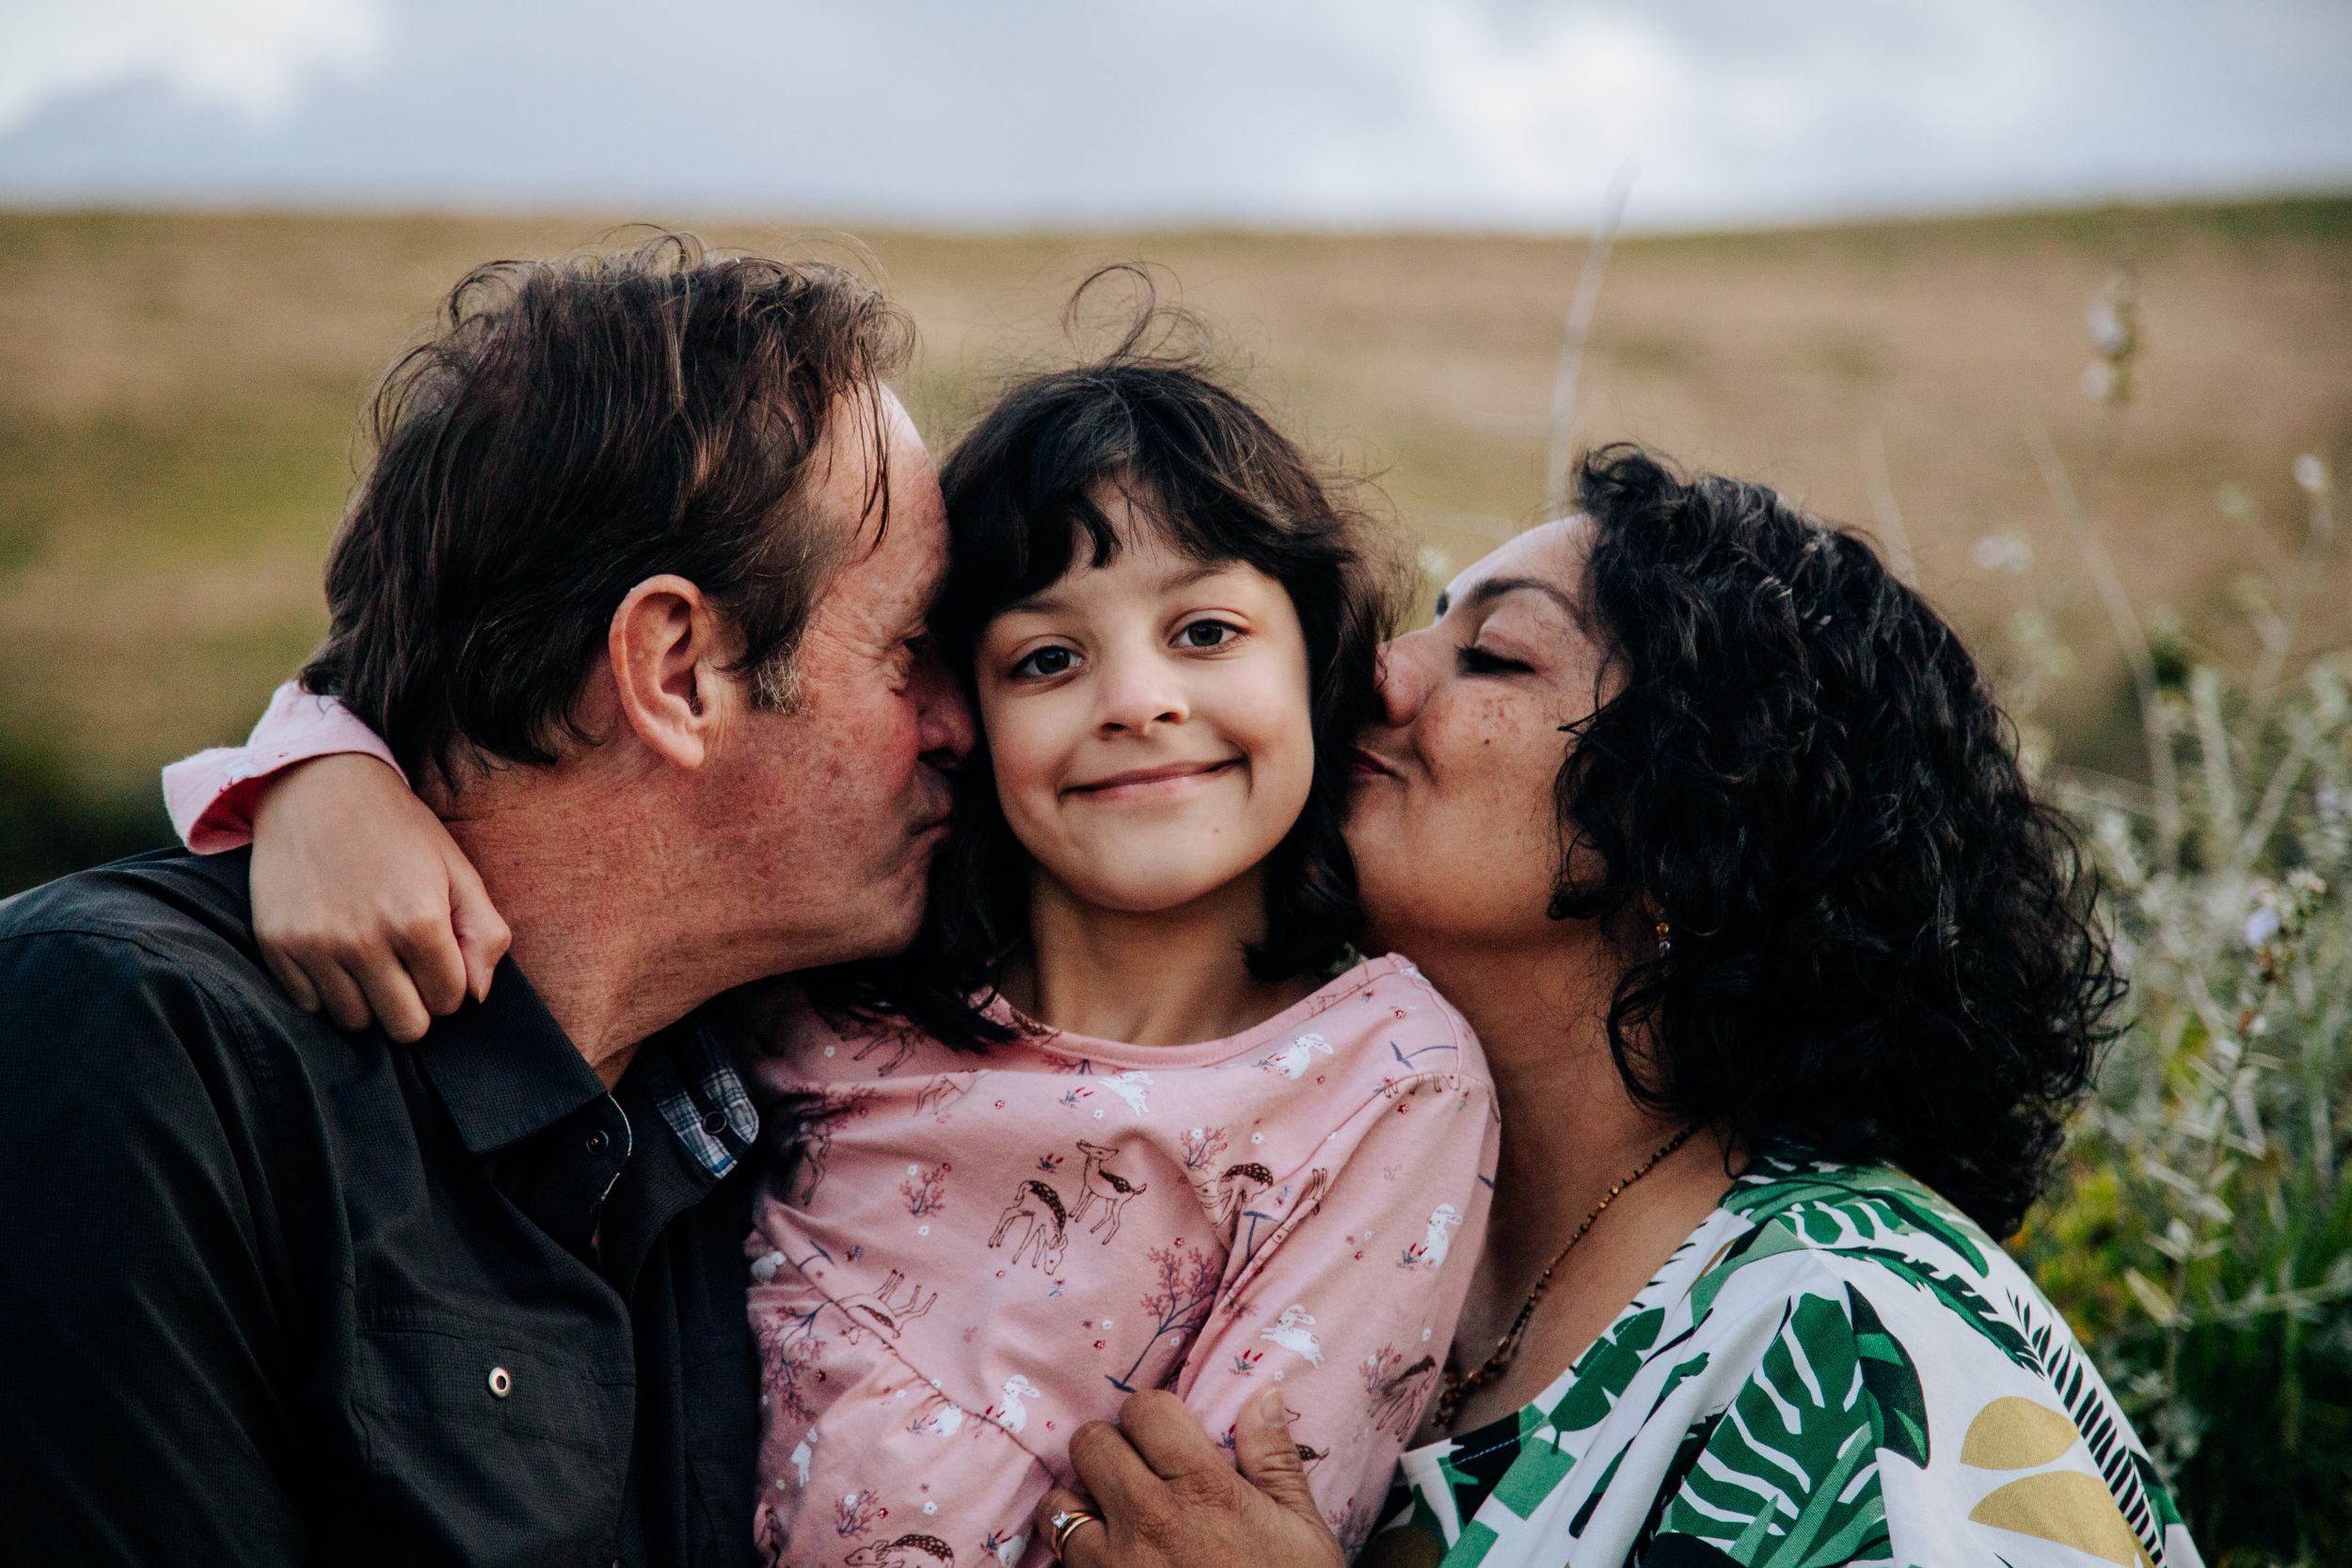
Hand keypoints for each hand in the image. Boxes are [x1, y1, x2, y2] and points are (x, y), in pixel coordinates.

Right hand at [248, 754, 509, 1041]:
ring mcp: (314, 946)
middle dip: (416, 1003)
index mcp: (419, 921)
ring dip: (370, 1000)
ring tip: (372, 959)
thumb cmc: (399, 830)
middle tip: (408, 967)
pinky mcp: (276, 945)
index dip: (450, 983)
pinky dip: (328, 991)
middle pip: (404, 1026)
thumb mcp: (458, 869)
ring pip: (355, 1021)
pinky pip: (310, 1005)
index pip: (449, 1000)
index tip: (438, 956)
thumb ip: (484, 935)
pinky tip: (336, 954)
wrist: (318, 785)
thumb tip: (476, 996)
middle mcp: (364, 940)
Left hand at [1036, 1389, 1344, 1567]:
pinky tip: (1109, 1558)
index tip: (1168, 1437)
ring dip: (1080, 1502)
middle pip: (1091, 1443)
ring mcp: (1115, 1567)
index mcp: (1203, 1489)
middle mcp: (1149, 1519)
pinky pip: (1061, 1561)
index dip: (1155, 1416)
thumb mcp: (1304, 1531)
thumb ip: (1276, 1460)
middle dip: (1112, 1448)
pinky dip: (1075, 1553)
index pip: (1144, 1409)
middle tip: (1137, 1470)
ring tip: (1112, 1516)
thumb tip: (1263, 1396)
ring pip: (1058, 1504)